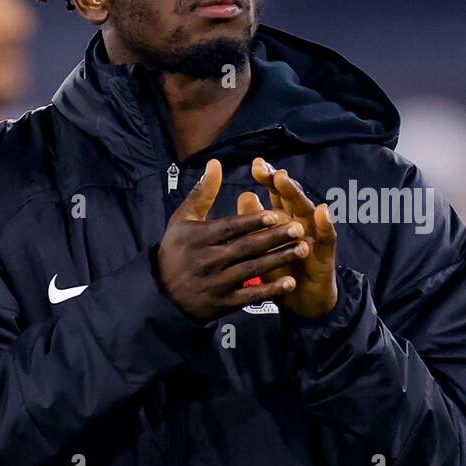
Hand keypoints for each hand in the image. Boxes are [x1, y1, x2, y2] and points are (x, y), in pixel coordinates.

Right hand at [156, 159, 310, 321]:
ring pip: (252, 269)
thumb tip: (216, 163)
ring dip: (279, 260)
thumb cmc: (175, 250)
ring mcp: (217, 283)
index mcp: (199, 237)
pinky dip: (270, 290)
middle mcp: (208, 260)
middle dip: (274, 238)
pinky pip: (250, 296)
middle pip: (246, 247)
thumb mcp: (183, 219)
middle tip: (299, 228)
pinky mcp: (223, 303)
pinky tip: (290, 282)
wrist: (162, 294)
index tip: (274, 214)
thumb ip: (203, 192)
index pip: (230, 228)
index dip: (252, 221)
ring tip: (303, 250)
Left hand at [244, 158, 337, 317]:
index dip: (268, 179)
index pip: (276, 193)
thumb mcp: (264, 247)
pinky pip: (327, 237)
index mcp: (284, 218)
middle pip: (291, 197)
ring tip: (286, 180)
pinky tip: (322, 211)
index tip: (256, 165)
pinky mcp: (325, 253)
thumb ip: (255, 223)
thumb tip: (245, 194)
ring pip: (306, 211)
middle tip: (271, 169)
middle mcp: (300, 222)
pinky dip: (325, 224)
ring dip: (297, 195)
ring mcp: (314, 235)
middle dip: (281, 182)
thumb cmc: (281, 269)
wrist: (303, 299)